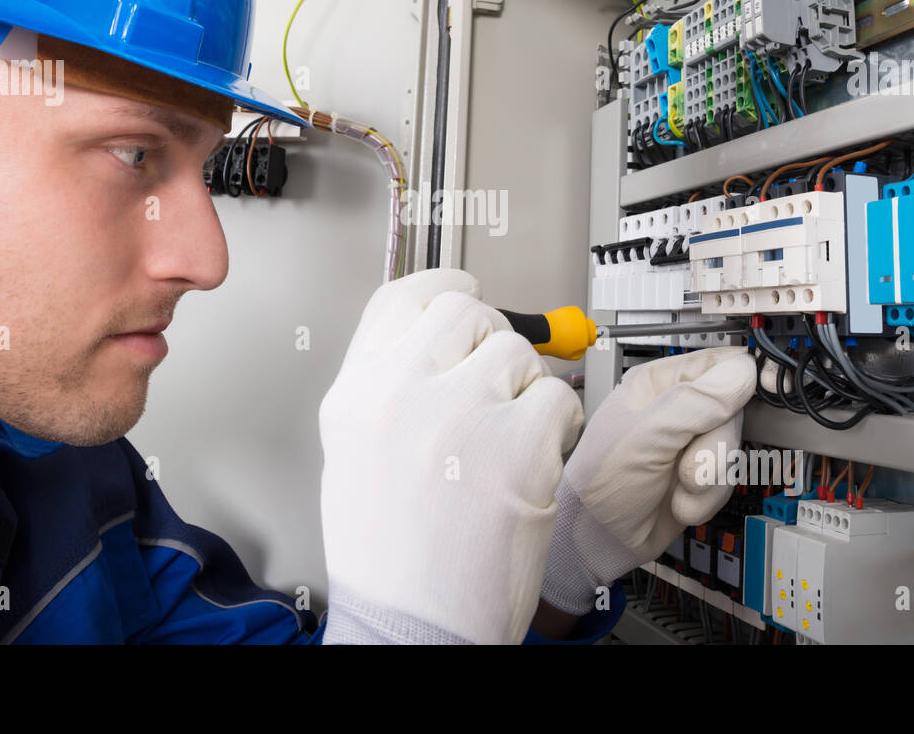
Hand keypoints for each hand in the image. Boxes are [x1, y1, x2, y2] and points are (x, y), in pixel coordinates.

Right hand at [319, 269, 583, 643]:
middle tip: (495, 382)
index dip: (442, 285)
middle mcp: (401, 393)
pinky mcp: (519, 445)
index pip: (401, 299)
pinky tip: (535, 457)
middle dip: (488, 340)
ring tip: (509, 438)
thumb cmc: (389, 558)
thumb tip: (438, 337)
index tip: (463, 287)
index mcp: (355, 396)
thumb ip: (388, 385)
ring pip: (516, 351)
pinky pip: (557, 396)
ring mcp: (461, 414)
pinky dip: (558, 423)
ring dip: (525, 387)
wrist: (416, 628)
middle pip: (464, 310)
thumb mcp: (356, 454)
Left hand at [539, 346, 755, 615]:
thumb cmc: (601, 481)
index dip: (743, 378)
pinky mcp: (700, 475)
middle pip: (734, 412)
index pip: (719, 363)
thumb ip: (695, 403)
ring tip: (676, 487)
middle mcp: (678, 408)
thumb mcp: (647, 436)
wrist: (598, 539)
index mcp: (659, 382)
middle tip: (686, 467)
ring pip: (733, 450)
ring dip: (709, 480)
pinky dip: (707, 499)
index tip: (757, 394)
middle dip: (715, 448)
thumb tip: (743, 372)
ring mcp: (689, 443)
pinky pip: (728, 481)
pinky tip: (679, 502)